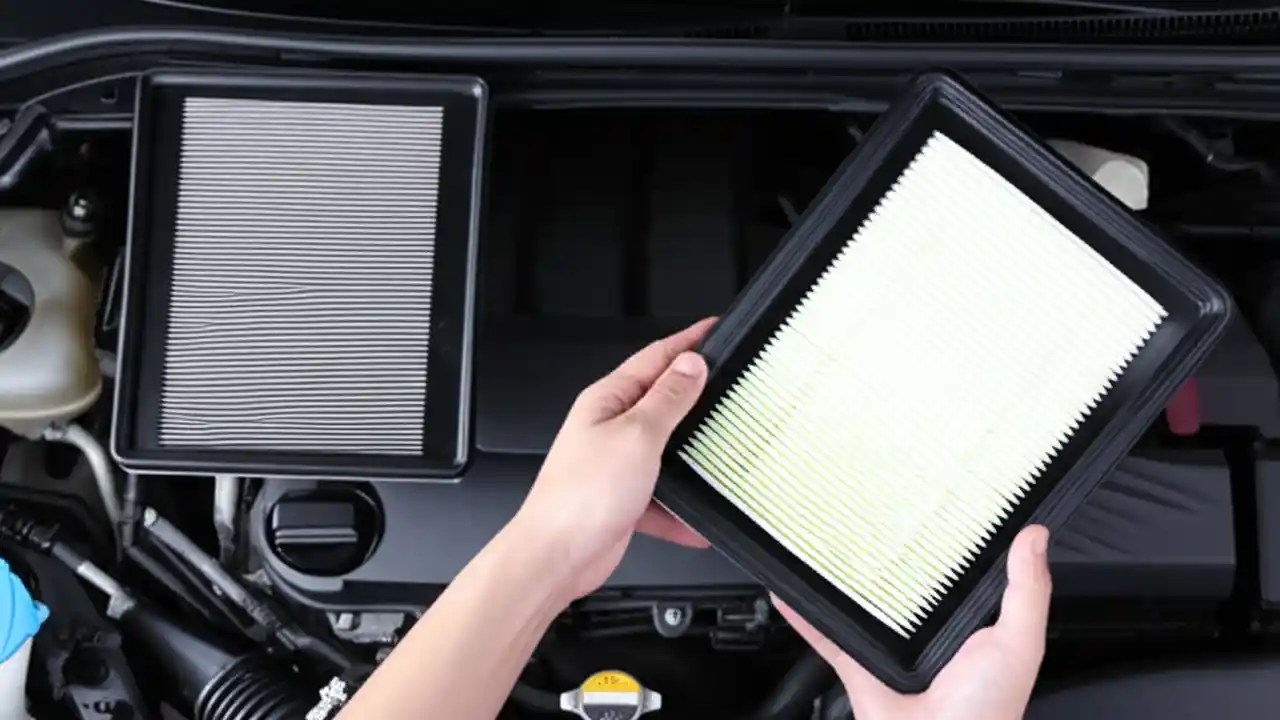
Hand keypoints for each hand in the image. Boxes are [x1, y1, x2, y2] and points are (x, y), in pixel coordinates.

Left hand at [512, 318, 714, 601]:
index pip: (654, 357)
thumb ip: (667, 400)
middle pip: (661, 401)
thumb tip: (690, 365)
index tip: (713, 329)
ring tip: (721, 453)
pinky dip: (681, 510)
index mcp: (607, 400)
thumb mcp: (636, 436)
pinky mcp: (623, 499)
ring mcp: (616, 464)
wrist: (557, 556)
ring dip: (691, 458)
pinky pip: (662, 497)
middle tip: (729, 386)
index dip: (686, 341)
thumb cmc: (581, 496)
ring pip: (665, 451)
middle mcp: (609, 427)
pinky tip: (698, 522)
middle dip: (695, 397)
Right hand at [777, 525, 1052, 719]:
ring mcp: (889, 654)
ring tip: (825, 538)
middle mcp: (928, 639)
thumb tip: (1035, 537)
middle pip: (904, 588)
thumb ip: (1027, 592)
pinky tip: (786, 590)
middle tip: (870, 510)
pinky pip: (825, 636)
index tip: (937, 504)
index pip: (960, 577)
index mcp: (970, 630)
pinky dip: (802, 615)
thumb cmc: (986, 712)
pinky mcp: (857, 668)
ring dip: (840, 583)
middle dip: (887, 556)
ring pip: (860, 608)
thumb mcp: (1018, 644)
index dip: (951, 543)